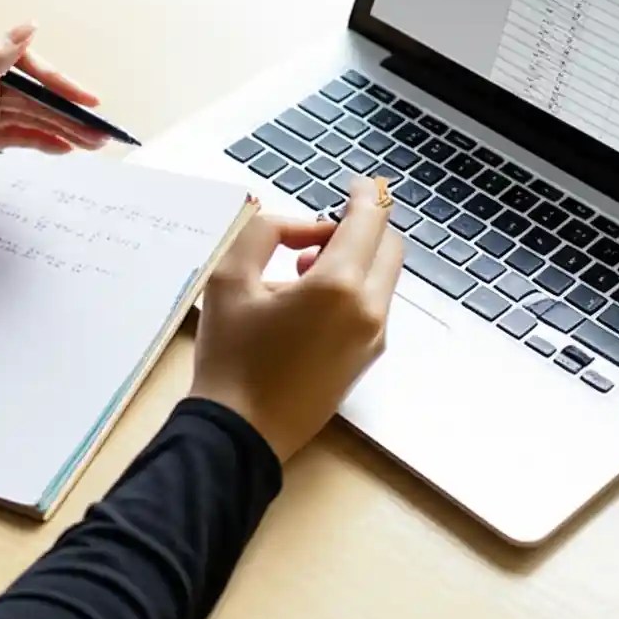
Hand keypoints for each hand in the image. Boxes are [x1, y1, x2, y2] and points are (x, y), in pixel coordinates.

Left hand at [0, 23, 108, 230]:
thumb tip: (24, 29)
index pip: (25, 68)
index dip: (59, 84)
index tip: (87, 100)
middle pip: (34, 96)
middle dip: (69, 112)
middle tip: (102, 131)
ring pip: (31, 118)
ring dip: (63, 129)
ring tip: (94, 144)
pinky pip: (18, 138)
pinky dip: (43, 142)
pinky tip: (65, 149)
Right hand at [189, 177, 403, 462]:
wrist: (240, 434)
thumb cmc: (230, 357)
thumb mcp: (229, 278)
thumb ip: (266, 231)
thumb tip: (306, 227)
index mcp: (338, 286)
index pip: (370, 221)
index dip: (365, 195)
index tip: (356, 184)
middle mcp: (368, 311)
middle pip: (389, 247)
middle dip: (361, 229)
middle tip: (317, 232)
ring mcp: (373, 340)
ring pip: (382, 278)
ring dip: (353, 261)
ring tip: (298, 270)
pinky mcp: (366, 360)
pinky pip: (371, 308)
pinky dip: (351, 290)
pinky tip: (305, 304)